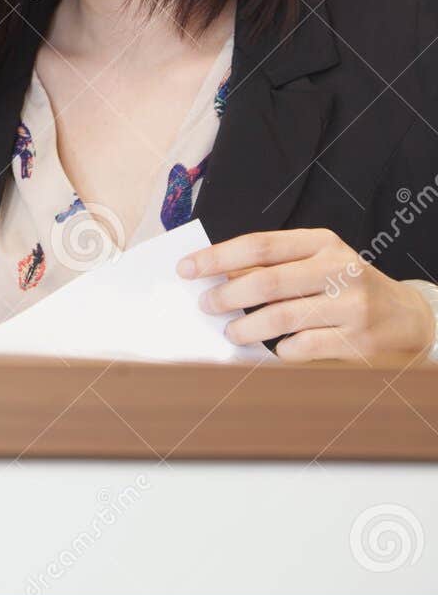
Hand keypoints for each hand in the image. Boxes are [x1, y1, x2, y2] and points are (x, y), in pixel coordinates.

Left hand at [178, 228, 436, 363]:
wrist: (408, 318)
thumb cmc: (346, 287)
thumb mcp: (316, 263)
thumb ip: (273, 265)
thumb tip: (215, 274)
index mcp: (322, 243)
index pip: (260, 245)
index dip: (217, 257)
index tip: (186, 269)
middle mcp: (339, 270)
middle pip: (266, 282)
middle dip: (226, 296)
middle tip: (205, 305)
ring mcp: (351, 307)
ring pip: (280, 318)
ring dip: (244, 327)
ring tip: (231, 332)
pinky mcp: (356, 342)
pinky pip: (300, 348)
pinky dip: (278, 351)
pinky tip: (273, 349)